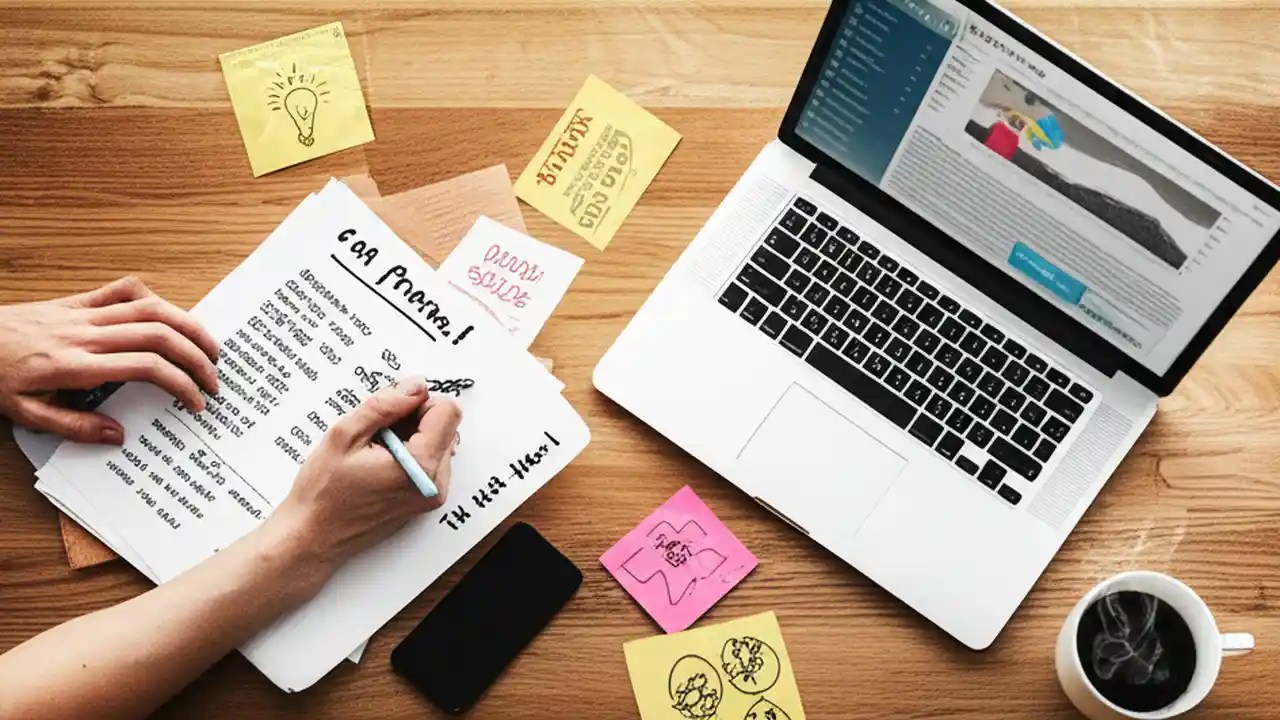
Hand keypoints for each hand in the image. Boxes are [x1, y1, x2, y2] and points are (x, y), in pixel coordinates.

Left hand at [0, 276, 218, 443]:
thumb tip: (119, 435)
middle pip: (159, 334)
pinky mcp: (77, 301)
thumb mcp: (24, 414)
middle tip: (214, 379)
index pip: (145, 367)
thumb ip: (74, 426)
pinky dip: (153, 298)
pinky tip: (166, 316)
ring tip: (209, 346)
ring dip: (188, 324)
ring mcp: (83, 312)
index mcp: (74, 364)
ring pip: (151, 307)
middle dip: (196, 356)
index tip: (195, 402)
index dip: (180, 384)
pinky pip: (123, 289)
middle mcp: (85, 333)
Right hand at [268, 377, 461, 571]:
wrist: (313, 537)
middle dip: (414, 419)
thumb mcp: (345, 435)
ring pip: (439, 442)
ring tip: (375, 451)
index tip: (392, 410)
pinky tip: (380, 463)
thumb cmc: (323, 492)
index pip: (448, 411)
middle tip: (377, 433)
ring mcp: (432, 495)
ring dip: (412, 436)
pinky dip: (410, 453)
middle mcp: (435, 483)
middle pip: (446, 426)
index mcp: (420, 466)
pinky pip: (431, 462)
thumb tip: (416, 385)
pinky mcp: (425, 500)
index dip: (419, 402)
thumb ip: (386, 405)